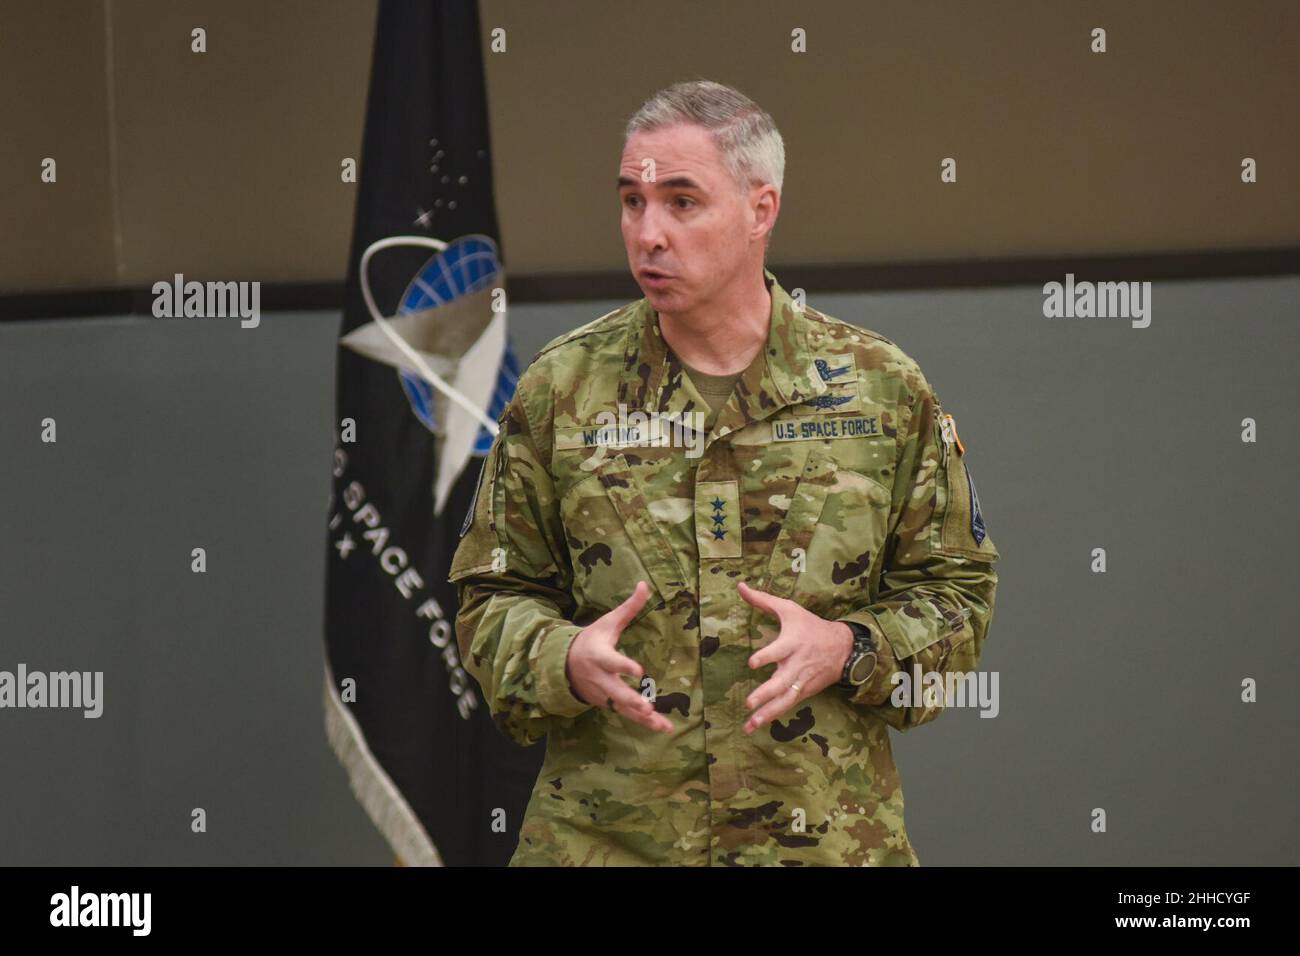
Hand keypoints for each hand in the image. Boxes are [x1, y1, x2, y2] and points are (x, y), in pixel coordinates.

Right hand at [565, 581, 672, 732]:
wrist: (564, 664)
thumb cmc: (591, 639)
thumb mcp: (607, 622)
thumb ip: (629, 607)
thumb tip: (644, 584)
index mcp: (599, 656)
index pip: (611, 661)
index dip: (623, 665)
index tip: (638, 669)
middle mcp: (600, 678)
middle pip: (615, 691)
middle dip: (631, 700)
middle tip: (646, 707)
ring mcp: (603, 694)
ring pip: (622, 707)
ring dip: (641, 717)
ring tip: (659, 723)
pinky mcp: (607, 704)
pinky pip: (626, 715)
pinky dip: (643, 724)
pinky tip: (662, 728)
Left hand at [737, 581, 854, 734]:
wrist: (843, 647)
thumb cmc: (810, 626)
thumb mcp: (789, 609)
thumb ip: (762, 600)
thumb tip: (739, 586)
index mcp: (793, 642)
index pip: (779, 650)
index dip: (767, 656)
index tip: (752, 663)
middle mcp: (797, 664)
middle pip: (782, 681)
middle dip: (766, 694)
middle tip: (749, 703)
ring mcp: (802, 681)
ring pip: (785, 699)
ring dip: (767, 713)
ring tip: (750, 725)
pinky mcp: (804, 692)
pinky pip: (788, 705)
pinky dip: (774, 716)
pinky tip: (758, 725)